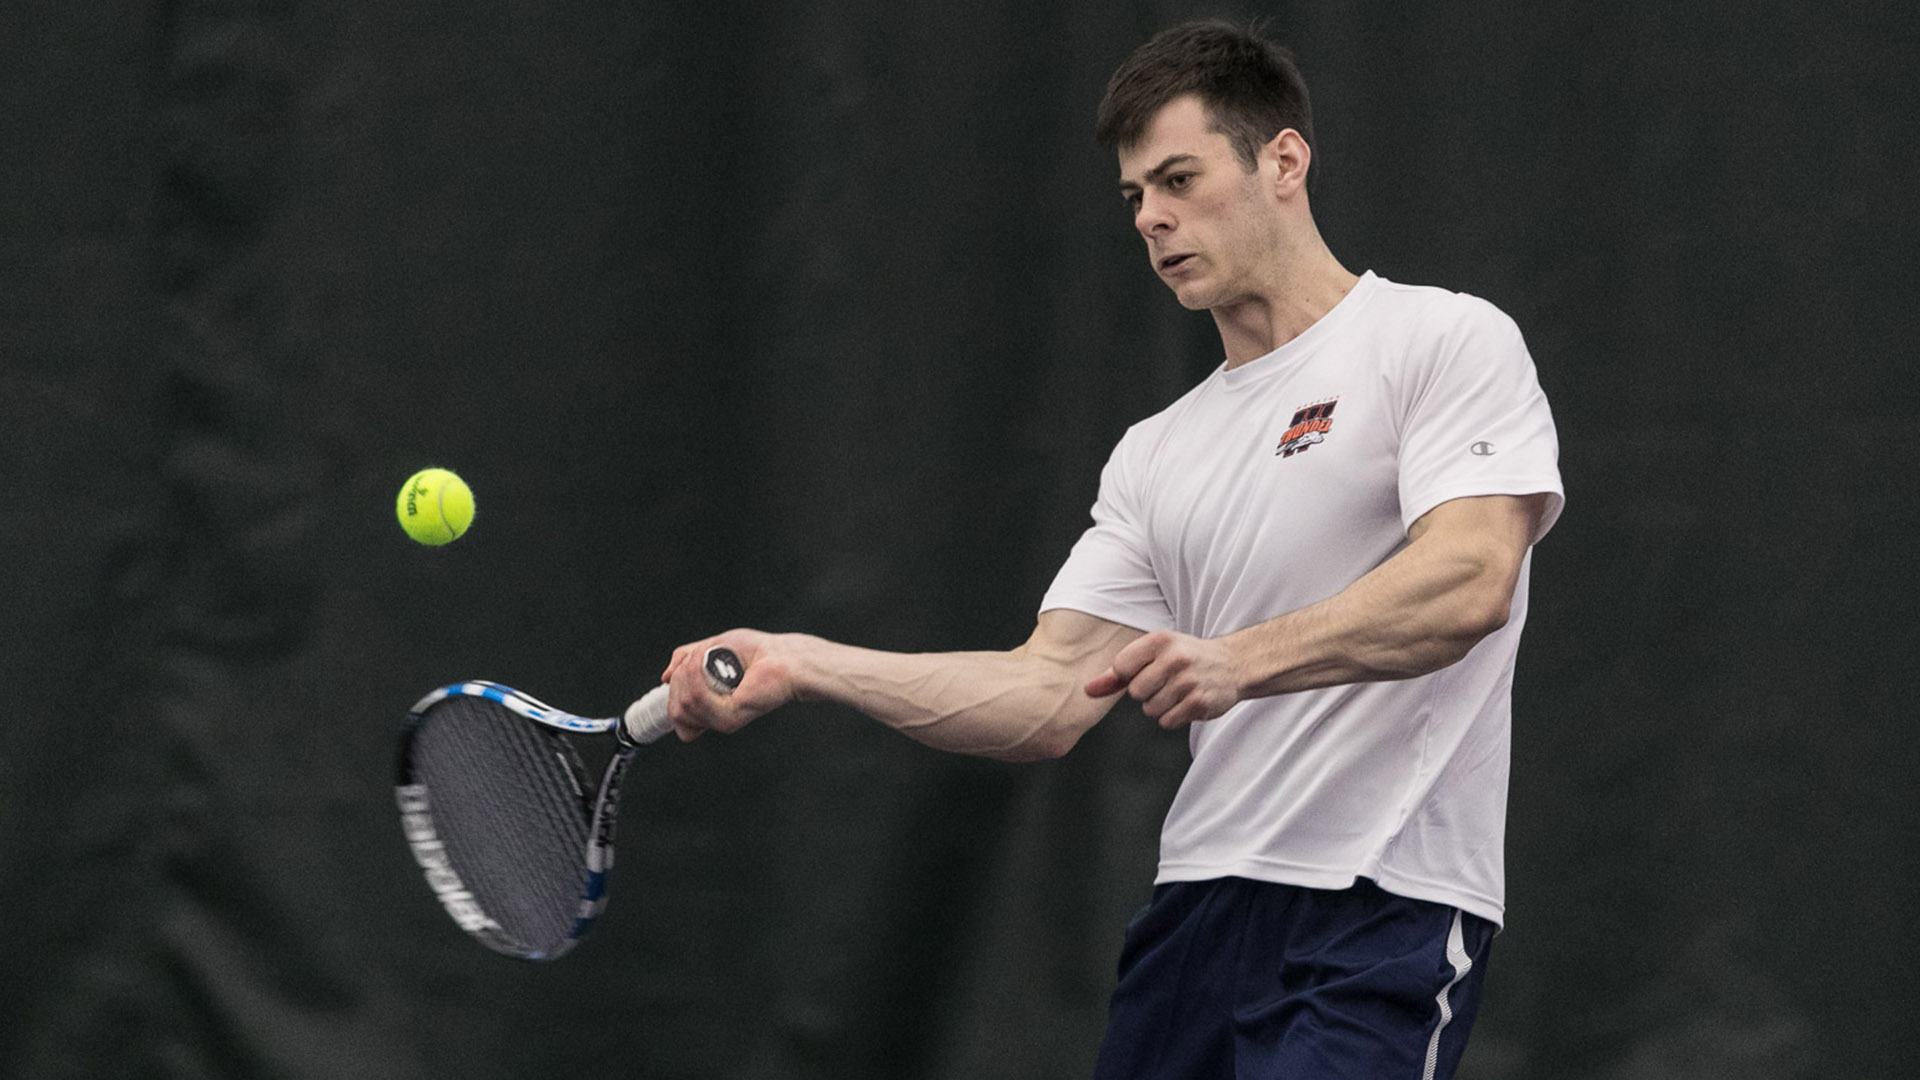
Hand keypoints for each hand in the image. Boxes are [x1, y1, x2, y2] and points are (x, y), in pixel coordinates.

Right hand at [660, 630, 802, 739]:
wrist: (782, 656)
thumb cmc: (755, 652)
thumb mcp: (709, 648)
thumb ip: (684, 661)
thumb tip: (665, 677)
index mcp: (710, 708)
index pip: (676, 716)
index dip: (672, 692)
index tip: (680, 671)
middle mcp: (715, 718)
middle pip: (675, 710)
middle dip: (678, 679)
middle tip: (697, 658)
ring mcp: (722, 719)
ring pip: (682, 705)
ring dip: (686, 673)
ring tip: (704, 656)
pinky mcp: (730, 716)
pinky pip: (697, 700)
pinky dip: (695, 675)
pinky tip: (705, 660)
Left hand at [1084, 630, 1241, 728]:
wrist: (1232, 665)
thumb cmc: (1185, 658)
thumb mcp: (1154, 654)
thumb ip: (1117, 673)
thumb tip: (1087, 690)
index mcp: (1160, 641)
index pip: (1121, 666)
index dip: (1128, 675)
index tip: (1145, 670)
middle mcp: (1175, 659)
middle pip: (1135, 693)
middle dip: (1146, 693)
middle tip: (1166, 682)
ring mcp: (1189, 682)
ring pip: (1150, 710)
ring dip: (1161, 706)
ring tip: (1178, 691)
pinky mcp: (1199, 703)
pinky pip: (1167, 722)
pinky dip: (1173, 717)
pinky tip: (1187, 702)